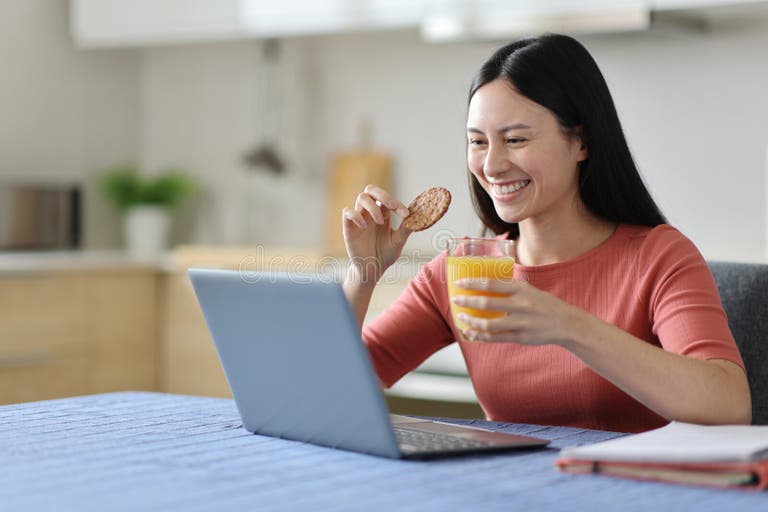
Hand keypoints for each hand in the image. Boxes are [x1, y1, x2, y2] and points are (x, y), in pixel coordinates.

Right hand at [342, 185, 410, 283]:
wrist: (372, 270)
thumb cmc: (385, 255)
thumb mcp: (398, 241)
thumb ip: (405, 229)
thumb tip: (417, 217)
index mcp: (383, 213)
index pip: (387, 199)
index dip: (397, 204)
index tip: (406, 214)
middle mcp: (369, 213)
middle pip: (371, 190)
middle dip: (382, 195)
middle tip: (392, 206)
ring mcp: (359, 218)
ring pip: (361, 198)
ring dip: (373, 207)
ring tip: (380, 222)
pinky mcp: (348, 227)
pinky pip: (347, 212)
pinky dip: (356, 215)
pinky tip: (364, 226)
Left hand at [451, 278, 585, 345]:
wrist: (566, 323)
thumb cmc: (544, 303)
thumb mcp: (529, 289)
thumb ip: (510, 287)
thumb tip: (485, 282)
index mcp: (522, 289)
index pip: (492, 283)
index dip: (473, 283)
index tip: (459, 283)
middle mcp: (521, 305)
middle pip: (487, 303)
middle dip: (468, 301)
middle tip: (455, 300)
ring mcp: (521, 323)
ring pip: (489, 324)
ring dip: (471, 322)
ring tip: (461, 318)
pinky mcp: (521, 337)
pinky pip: (495, 337)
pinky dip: (481, 336)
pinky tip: (471, 333)